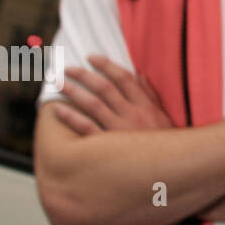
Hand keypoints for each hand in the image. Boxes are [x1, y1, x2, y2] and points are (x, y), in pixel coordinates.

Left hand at [52, 55, 174, 135]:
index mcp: (145, 104)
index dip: (106, 65)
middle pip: (104, 88)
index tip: (91, 58)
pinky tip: (58, 109)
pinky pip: (86, 128)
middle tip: (67, 68)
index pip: (124, 78)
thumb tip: (139, 75)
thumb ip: (150, 94)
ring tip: (58, 83)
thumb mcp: (162, 115)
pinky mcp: (108, 146)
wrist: (167, 167)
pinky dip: (71, 117)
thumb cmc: (164, 142)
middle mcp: (132, 113)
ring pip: (92, 104)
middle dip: (84, 75)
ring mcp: (119, 129)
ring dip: (73, 91)